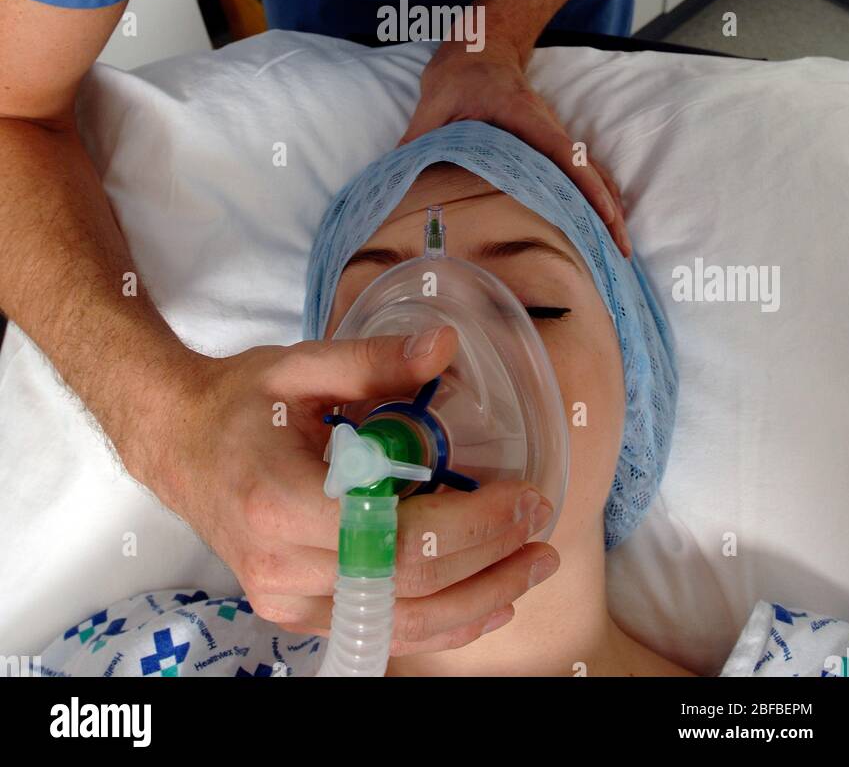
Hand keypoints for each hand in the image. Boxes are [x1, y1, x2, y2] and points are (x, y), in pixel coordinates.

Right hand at [132, 331, 558, 654]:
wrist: (178, 442)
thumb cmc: (242, 401)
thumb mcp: (303, 365)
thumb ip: (376, 360)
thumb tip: (447, 344)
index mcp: (282, 501)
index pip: (399, 534)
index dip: (475, 524)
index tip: (527, 496)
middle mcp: (282, 566)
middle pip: (408, 586)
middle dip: (490, 562)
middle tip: (545, 531)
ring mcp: (285, 600)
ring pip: (400, 624)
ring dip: (476, 601)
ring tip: (532, 568)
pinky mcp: (294, 612)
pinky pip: (379, 629)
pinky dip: (439, 621)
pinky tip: (485, 599)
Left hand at [399, 39, 631, 256]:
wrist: (482, 42)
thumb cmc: (460, 71)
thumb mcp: (434, 101)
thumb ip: (417, 137)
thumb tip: (393, 175)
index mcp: (525, 117)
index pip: (565, 154)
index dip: (587, 186)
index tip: (607, 216)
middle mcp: (548, 127)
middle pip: (590, 170)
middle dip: (609, 211)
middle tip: (621, 252)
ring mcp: (554, 134)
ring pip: (591, 172)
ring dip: (608, 207)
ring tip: (617, 250)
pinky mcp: (551, 141)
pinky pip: (581, 170)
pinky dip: (596, 195)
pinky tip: (600, 224)